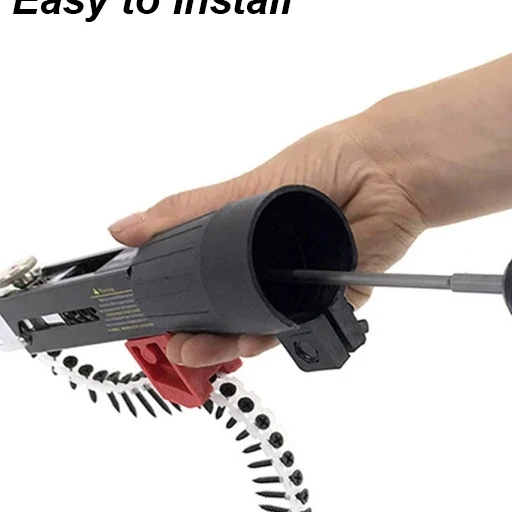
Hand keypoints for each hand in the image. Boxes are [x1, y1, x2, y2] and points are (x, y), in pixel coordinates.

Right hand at [109, 116, 425, 366]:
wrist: (386, 168)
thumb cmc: (327, 164)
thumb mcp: (245, 190)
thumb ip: (189, 213)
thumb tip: (126, 227)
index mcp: (252, 245)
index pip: (211, 286)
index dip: (187, 308)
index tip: (161, 323)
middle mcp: (278, 270)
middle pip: (237, 314)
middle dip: (207, 337)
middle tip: (181, 346)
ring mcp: (306, 286)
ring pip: (268, 327)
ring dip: (238, 341)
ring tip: (208, 346)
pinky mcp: (338, 297)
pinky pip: (307, 325)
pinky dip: (282, 334)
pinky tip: (256, 336)